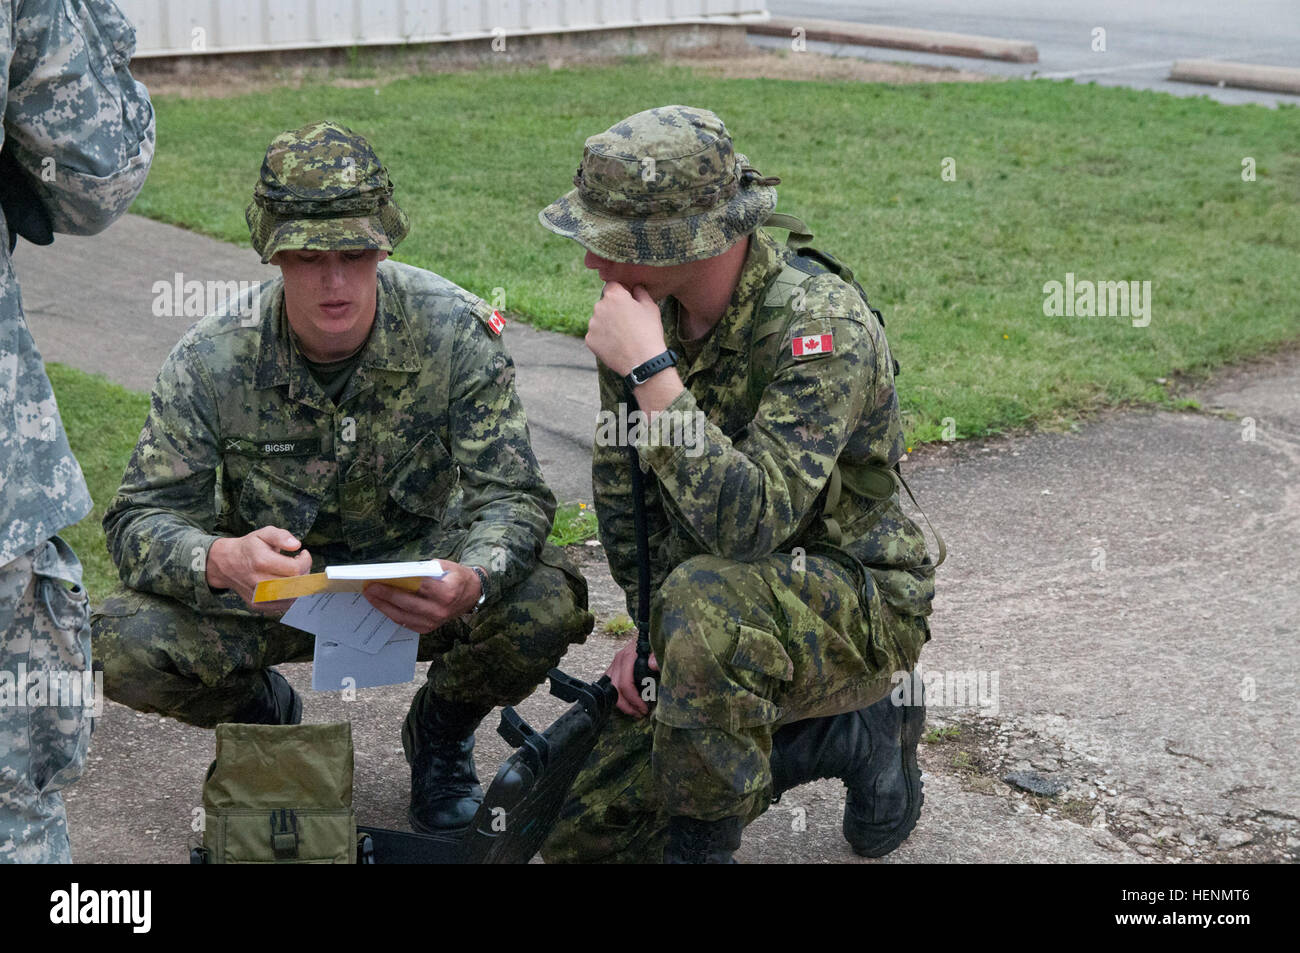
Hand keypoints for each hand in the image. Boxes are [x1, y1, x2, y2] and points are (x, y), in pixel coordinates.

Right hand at [206, 526, 311, 614]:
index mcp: (261, 561)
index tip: (303, 554)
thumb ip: (281, 536)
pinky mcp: (258, 605)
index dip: (306, 561)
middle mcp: (258, 581)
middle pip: (296, 584)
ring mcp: (258, 596)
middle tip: (299, 564)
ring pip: (292, 597)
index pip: (296, 569)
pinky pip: (284, 605)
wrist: (227, 563)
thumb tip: (296, 545)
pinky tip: (288, 583)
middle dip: (305, 573)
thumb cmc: (249, 547)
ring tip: (294, 573)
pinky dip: (292, 595)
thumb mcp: (264, 533)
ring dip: (300, 585)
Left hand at [362, 561, 482, 632]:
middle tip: (369, 589)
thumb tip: (399, 572)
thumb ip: (424, 570)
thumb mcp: (445, 566)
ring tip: (371, 597)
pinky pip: (406, 622)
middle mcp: (440, 610)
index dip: (396, 585)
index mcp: (447, 593)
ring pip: (403, 616)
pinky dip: (392, 614)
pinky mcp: (428, 628)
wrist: (472, 595)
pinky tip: (382, 605)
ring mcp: (434, 622)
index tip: (378, 580)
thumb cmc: (457, 577)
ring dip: (384, 607)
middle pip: (407, 604)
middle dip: (385, 596)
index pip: (417, 589)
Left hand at [585, 281, 666, 375]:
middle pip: (605, 303)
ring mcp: (592, 324)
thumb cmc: (649, 332)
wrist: (643, 362)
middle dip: (614, 309)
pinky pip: (596, 335)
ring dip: (608, 324)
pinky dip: (604, 338)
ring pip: (599, 319)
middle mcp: (599, 307)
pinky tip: (617, 344)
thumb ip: (640, 292)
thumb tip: (635, 287)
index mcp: (614, 296)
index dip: (621, 291)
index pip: (613, 285)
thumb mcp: (651, 307)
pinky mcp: (589, 339)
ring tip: (623, 336)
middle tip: (628, 322)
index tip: (628, 301)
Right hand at [605, 635, 658, 717]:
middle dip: (627, 706)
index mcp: (628, 657)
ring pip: (610, 689)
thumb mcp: (657, 648)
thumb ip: (656, 656)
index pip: (625, 685)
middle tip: (640, 714)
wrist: (648, 631)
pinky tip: (627, 702)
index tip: (644, 709)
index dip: (634, 700)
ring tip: (634, 711)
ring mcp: (614, 664)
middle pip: (615, 690)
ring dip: (621, 704)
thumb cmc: (653, 642)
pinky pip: (610, 685)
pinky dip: (616, 696)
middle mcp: (618, 661)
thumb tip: (653, 666)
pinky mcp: (613, 667)